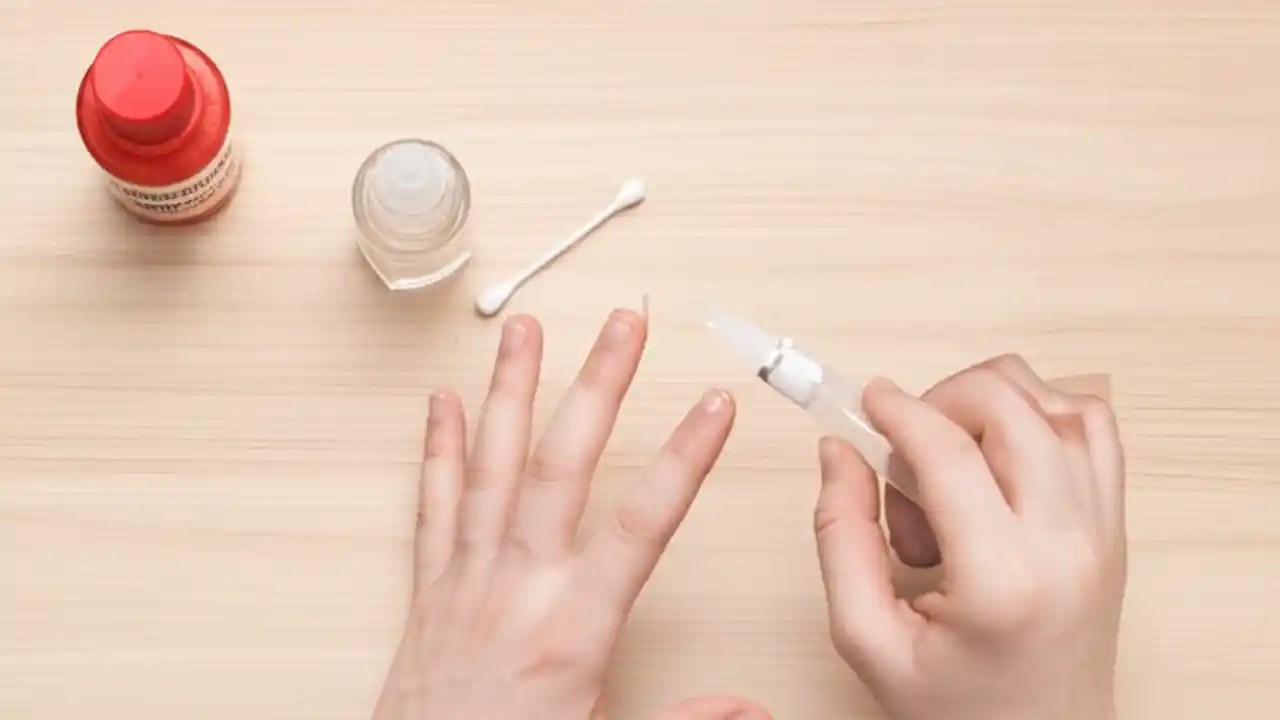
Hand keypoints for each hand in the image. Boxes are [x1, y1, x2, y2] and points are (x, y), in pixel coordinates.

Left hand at [372, 310, 768, 719]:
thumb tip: (756, 709)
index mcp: (574, 630)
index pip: (645, 525)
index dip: (685, 458)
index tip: (714, 405)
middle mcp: (519, 590)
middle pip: (564, 467)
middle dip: (598, 387)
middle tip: (622, 324)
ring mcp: (467, 581)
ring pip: (492, 466)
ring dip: (511, 391)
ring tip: (524, 329)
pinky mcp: (428, 590)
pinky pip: (433, 505)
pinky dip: (438, 450)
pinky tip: (443, 402)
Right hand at [814, 355, 1125, 719]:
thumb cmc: (960, 711)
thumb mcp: (868, 639)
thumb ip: (841, 537)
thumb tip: (838, 451)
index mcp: (1002, 580)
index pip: (948, 451)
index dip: (897, 409)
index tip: (863, 399)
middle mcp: (1067, 545)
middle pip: (1009, 406)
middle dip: (940, 402)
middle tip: (905, 455)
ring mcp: (1102, 532)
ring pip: (1058, 404)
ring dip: (992, 407)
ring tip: (953, 464)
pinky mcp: (1115, 528)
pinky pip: (1094, 430)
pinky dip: (1043, 417)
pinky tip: (1000, 457)